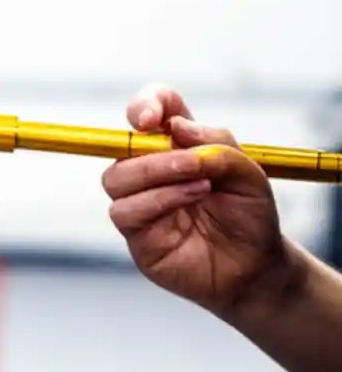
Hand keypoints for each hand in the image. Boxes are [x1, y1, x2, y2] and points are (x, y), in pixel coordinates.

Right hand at [102, 84, 287, 313]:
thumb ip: (215, 143)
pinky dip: (158, 200)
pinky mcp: (135, 235)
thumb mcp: (248, 173)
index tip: (150, 117)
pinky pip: (124, 210)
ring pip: (115, 177)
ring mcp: (139, 202)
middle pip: (120, 145)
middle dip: (154, 152)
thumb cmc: (250, 217)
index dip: (144, 104)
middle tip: (195, 162)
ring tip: (201, 185)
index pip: (147, 111)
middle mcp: (150, 172)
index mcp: (175, 146)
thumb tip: (175, 125)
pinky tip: (191, 201)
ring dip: (156, 175)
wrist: (257, 267)